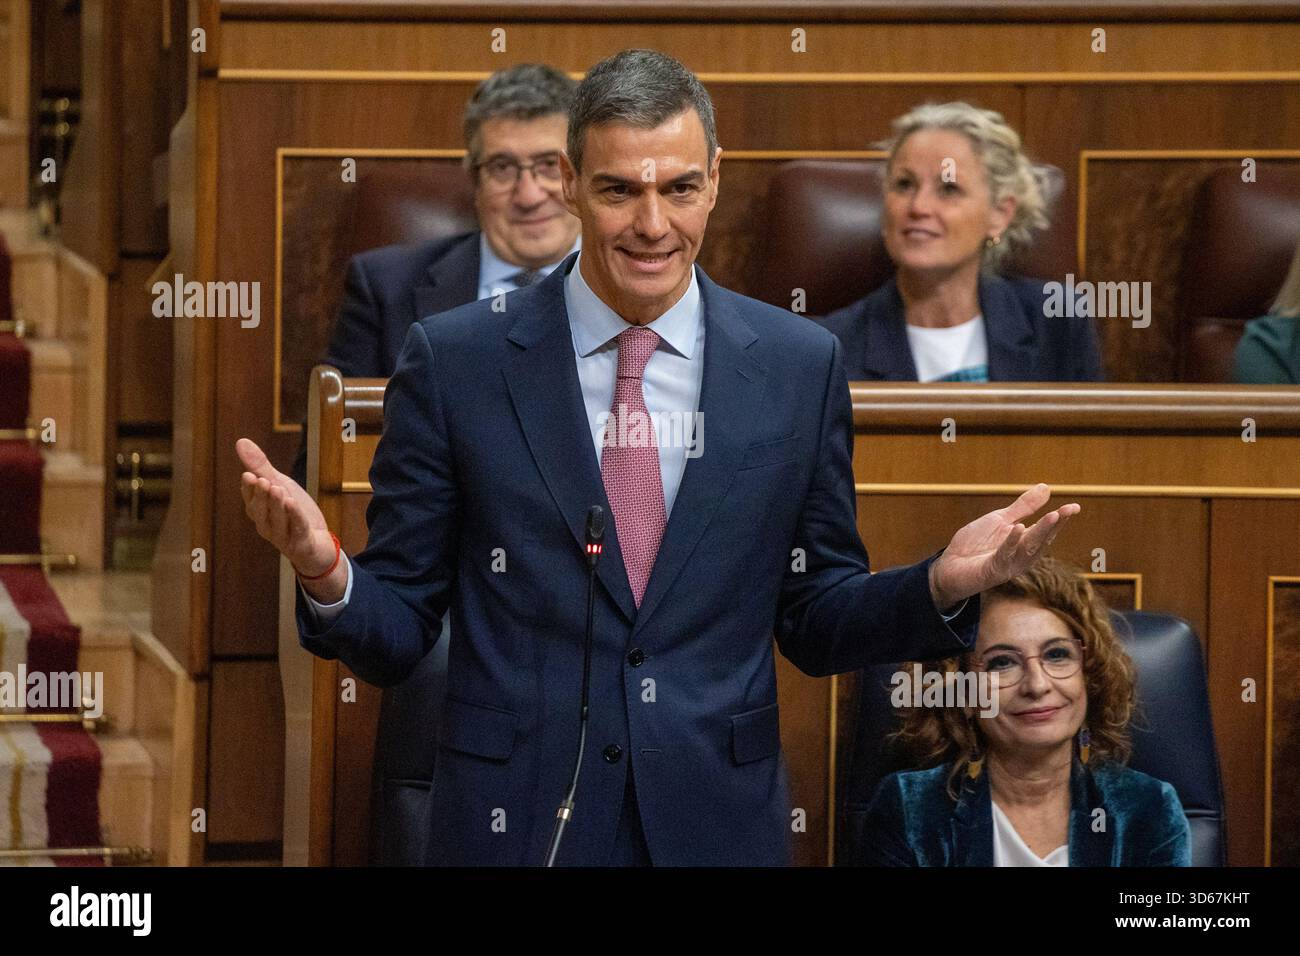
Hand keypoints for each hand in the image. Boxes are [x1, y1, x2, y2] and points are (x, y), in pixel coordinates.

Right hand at [236, 438, 345, 601]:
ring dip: (276, 505)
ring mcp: (283, 537)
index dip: (248, 489)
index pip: (249, 499)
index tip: (248, 475)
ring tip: (278, 488)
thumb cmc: (293, 511)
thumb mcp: (279, 484)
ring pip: (277, 521)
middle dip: (260, 496)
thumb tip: (240, 441)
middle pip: (260, 512)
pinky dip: (294, 516)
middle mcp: (266, 525)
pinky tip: (293, 503)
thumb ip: (261, 467)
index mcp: (259, 511)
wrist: (317, 541)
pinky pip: (297, 528)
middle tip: (262, 480)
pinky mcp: (300, 543)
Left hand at [929, 483, 1079, 608]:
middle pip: (1042, 539)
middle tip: (1067, 509)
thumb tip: (1047, 487)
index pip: (1047, 530)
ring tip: (1053, 515)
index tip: (1074, 506)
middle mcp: (1021, 556)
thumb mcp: (1000, 520)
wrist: (949, 566)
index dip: (1061, 519)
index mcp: (1024, 543)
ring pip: (1029, 547)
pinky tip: (1019, 528)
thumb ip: (1023, 507)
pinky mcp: (993, 570)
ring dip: (1041, 532)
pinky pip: (1005, 555)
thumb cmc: (975, 545)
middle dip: (1055, 524)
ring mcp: (1009, 565)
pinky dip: (1012, 542)